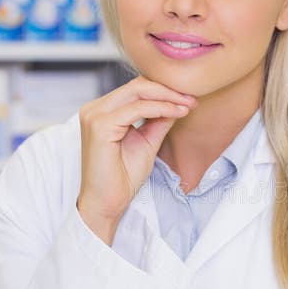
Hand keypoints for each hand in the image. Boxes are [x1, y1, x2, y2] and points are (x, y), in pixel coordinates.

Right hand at [77, 76, 196, 243]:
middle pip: (137, 85)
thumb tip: (178, 101)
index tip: (190, 97)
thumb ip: (159, 120)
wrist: (107, 203)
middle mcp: (94, 109)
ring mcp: (94, 115)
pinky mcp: (99, 125)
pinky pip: (137, 108)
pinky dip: (161, 108)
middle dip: (169, 89)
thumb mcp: (147, 142)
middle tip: (192, 97)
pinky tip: (178, 112)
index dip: (164, 89)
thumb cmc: (122, 177)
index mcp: (102, 110)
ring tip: (189, 104)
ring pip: (138, 91)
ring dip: (168, 96)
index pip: (136, 88)